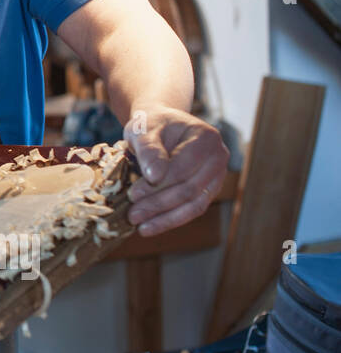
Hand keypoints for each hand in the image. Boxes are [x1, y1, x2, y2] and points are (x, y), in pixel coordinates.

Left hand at [125, 105, 229, 236]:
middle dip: (159, 204)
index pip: (182, 168)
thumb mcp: (143, 129)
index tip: (133, 195)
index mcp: (206, 137)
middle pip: (190, 188)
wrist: (160, 125)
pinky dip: (171, 219)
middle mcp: (218, 157)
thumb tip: (154, 176)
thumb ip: (149, 150)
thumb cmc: (150, 125)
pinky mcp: (209, 190)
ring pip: (194, 204)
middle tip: (132, 215)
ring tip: (141, 227)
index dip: (158, 185)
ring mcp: (217, 175)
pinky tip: (150, 226)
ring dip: (166, 218)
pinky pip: (193, 209)